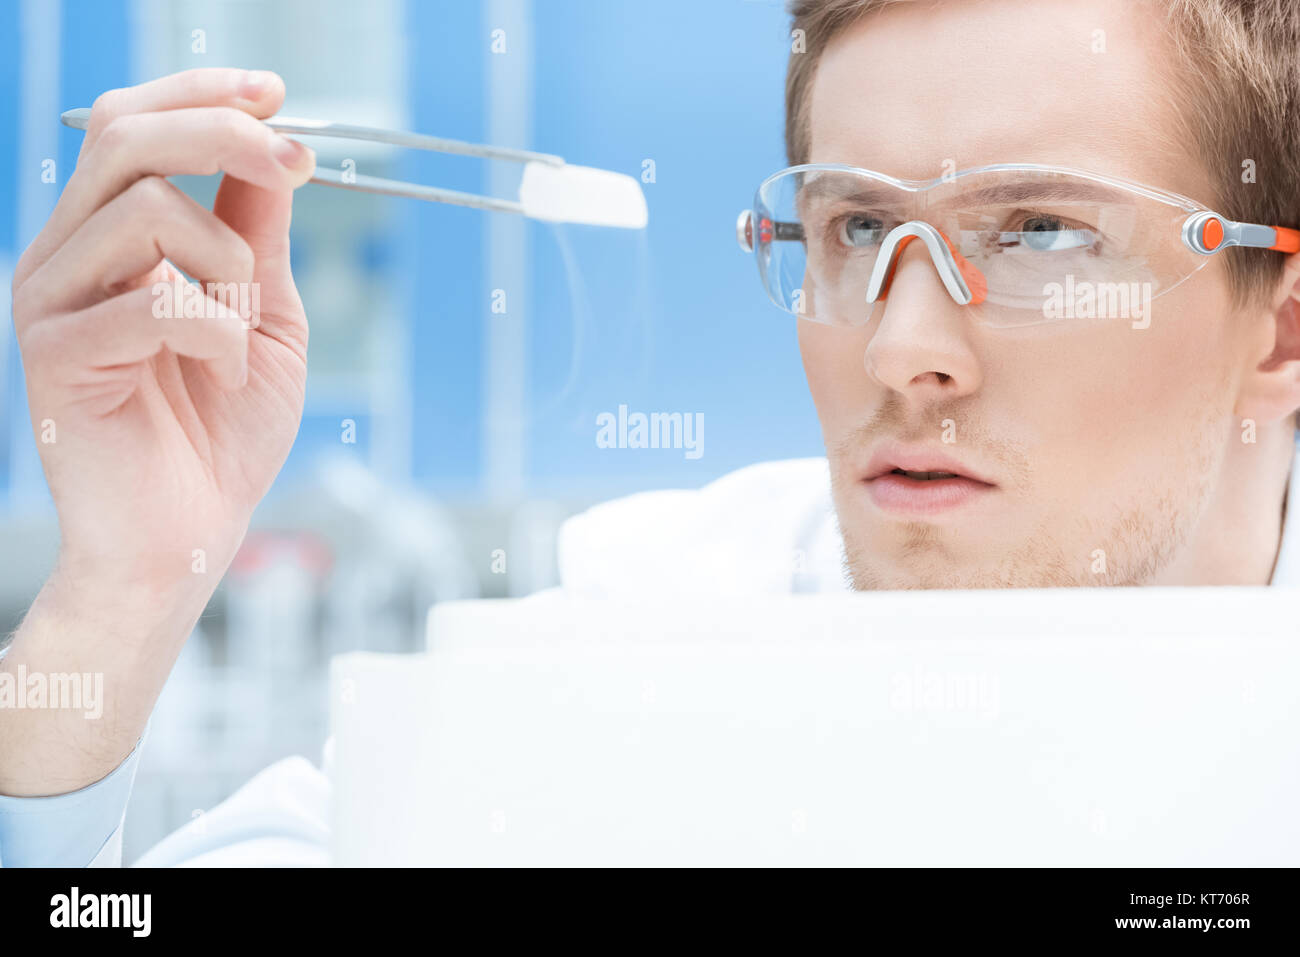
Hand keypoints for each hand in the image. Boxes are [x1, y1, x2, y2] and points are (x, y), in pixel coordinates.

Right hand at [1, 68, 315, 795]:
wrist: (191, 533)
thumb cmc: (224, 431)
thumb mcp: (264, 314)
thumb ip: (258, 233)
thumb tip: (275, 146)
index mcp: (110, 237)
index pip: (131, 125)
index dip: (202, 93)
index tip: (276, 92)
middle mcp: (67, 255)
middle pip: (125, 137)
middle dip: (223, 133)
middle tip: (290, 161)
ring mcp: (50, 302)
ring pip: (148, 211)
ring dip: (232, 267)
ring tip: (244, 333)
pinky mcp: (54, 355)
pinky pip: (157, 300)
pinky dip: (220, 335)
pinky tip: (223, 376)